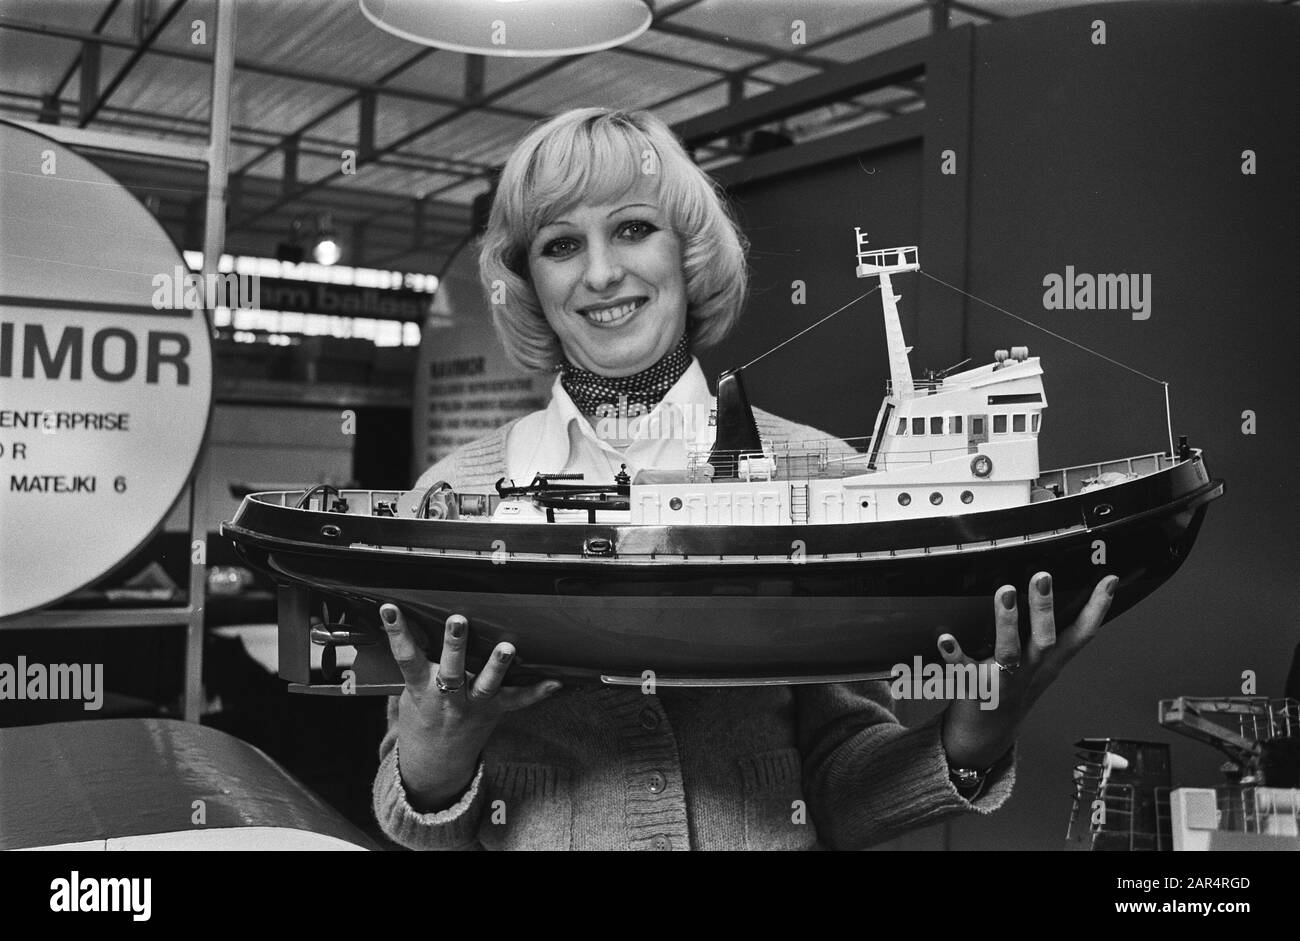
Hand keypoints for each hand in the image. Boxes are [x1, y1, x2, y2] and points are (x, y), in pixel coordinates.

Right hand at [381, 604, 560, 811]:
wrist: (434, 761)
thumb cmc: (423, 714)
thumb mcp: (410, 690)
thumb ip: (417, 662)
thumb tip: (410, 624)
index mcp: (421, 687)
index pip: (406, 656)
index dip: (397, 632)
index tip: (390, 608)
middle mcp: (448, 697)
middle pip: (451, 670)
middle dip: (455, 645)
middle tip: (458, 620)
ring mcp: (473, 705)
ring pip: (485, 685)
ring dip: (497, 666)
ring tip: (506, 647)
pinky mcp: (494, 711)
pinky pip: (517, 700)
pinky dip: (536, 692)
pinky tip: (555, 683)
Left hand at [938, 572, 1118, 771]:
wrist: (984, 738)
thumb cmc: (1010, 690)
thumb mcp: (1040, 665)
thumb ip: (1050, 634)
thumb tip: (1055, 590)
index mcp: (1048, 663)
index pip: (1080, 635)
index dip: (1097, 609)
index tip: (1108, 581)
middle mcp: (1030, 672)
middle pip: (1046, 640)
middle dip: (1044, 609)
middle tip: (1042, 578)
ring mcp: (1003, 682)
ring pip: (1010, 653)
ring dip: (1007, 623)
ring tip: (1004, 593)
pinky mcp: (974, 691)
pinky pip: (963, 672)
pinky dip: (954, 656)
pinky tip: (945, 639)